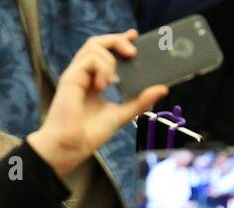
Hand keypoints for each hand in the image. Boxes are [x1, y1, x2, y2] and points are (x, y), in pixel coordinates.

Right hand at [27, 31, 166, 176]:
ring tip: (113, 83)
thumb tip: (162, 88)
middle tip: (133, 51)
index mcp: (96, 80)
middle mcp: (85, 73)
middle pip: (98, 42)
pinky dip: (102, 69)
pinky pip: (90, 59)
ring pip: (94, 46)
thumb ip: (141, 101)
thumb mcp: (124, 114)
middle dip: (118, 40)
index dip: (120, 40)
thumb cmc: (91, 132)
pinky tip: (102, 86)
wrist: (73, 145)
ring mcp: (77, 73)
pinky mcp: (71, 76)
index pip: (107, 52)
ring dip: (111, 61)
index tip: (136, 36)